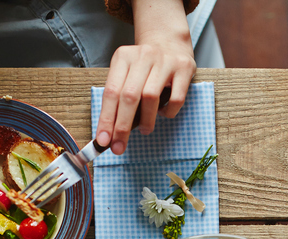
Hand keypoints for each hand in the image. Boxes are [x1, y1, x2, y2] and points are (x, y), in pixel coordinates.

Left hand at [95, 1, 196, 155]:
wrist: (169, 42)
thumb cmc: (145, 66)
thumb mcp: (127, 72)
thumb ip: (119, 96)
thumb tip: (111, 132)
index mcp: (123, 57)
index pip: (111, 92)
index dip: (106, 118)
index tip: (103, 140)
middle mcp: (143, 56)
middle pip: (129, 96)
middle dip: (122, 126)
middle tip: (119, 147)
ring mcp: (165, 61)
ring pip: (151, 97)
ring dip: (146, 120)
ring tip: (145, 130)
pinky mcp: (184, 68)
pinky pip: (176, 98)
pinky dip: (168, 112)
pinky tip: (163, 114)